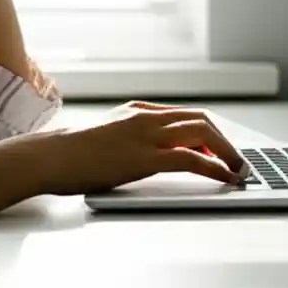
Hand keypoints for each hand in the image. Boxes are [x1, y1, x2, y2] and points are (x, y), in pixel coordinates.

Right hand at [35, 105, 250, 195]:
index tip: (218, 147)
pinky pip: (191, 158)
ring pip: (202, 132)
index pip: (184, 114)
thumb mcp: (104, 135)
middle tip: (235, 158)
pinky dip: (214, 166)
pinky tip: (223, 176)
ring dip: (227, 151)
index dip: (207, 131)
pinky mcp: (145, 157)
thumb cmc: (70, 152)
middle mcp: (146, 117)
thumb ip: (127, 136)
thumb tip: (144, 149)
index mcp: (137, 111)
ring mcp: (147, 135)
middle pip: (200, 119)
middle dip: (223, 139)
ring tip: (238, 169)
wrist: (49, 156)